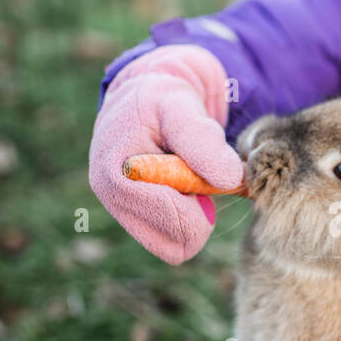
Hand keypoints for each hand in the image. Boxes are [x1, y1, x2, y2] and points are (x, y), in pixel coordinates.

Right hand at [89, 44, 243, 264]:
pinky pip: (176, 242)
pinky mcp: (137, 218)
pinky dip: (190, 219)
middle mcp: (111, 199)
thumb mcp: (181, 105)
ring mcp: (123, 211)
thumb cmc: (162, 96)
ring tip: (191, 178)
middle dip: (198, 213)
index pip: (168, 218)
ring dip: (195, 216)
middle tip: (199, 173)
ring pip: (177, 247)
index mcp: (114, 173)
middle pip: (175, 244)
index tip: (207, 169)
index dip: (199, 201)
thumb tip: (230, 178)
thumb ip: (202, 139)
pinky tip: (186, 189)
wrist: (148, 94)